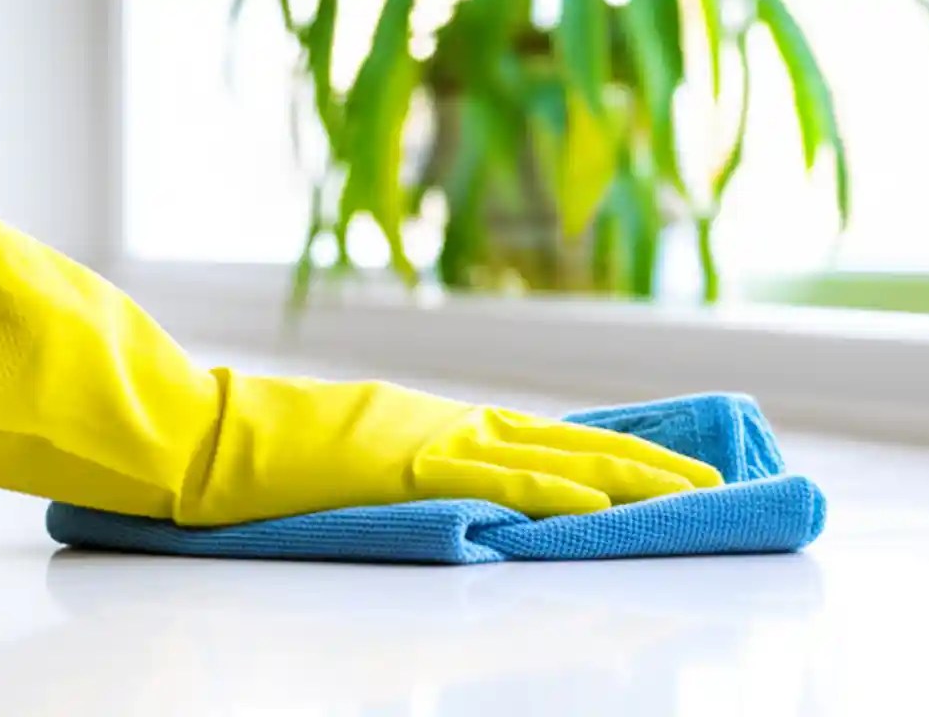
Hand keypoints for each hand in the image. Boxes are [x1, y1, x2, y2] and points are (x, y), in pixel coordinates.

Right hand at [178, 374, 722, 524]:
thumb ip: (426, 469)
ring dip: (626, 476)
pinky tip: (599, 503)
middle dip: (647, 463)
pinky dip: (552, 491)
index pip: (554, 440)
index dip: (617, 453)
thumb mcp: (370, 456)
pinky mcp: (410, 465)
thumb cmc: (282, 452)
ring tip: (687, 492)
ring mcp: (438, 440)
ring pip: (553, 456)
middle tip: (709, 478)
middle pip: (573, 441)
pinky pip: (495, 481)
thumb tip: (474, 500)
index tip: (667, 468)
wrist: (220, 434)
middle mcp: (459, 425)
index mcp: (450, 425)